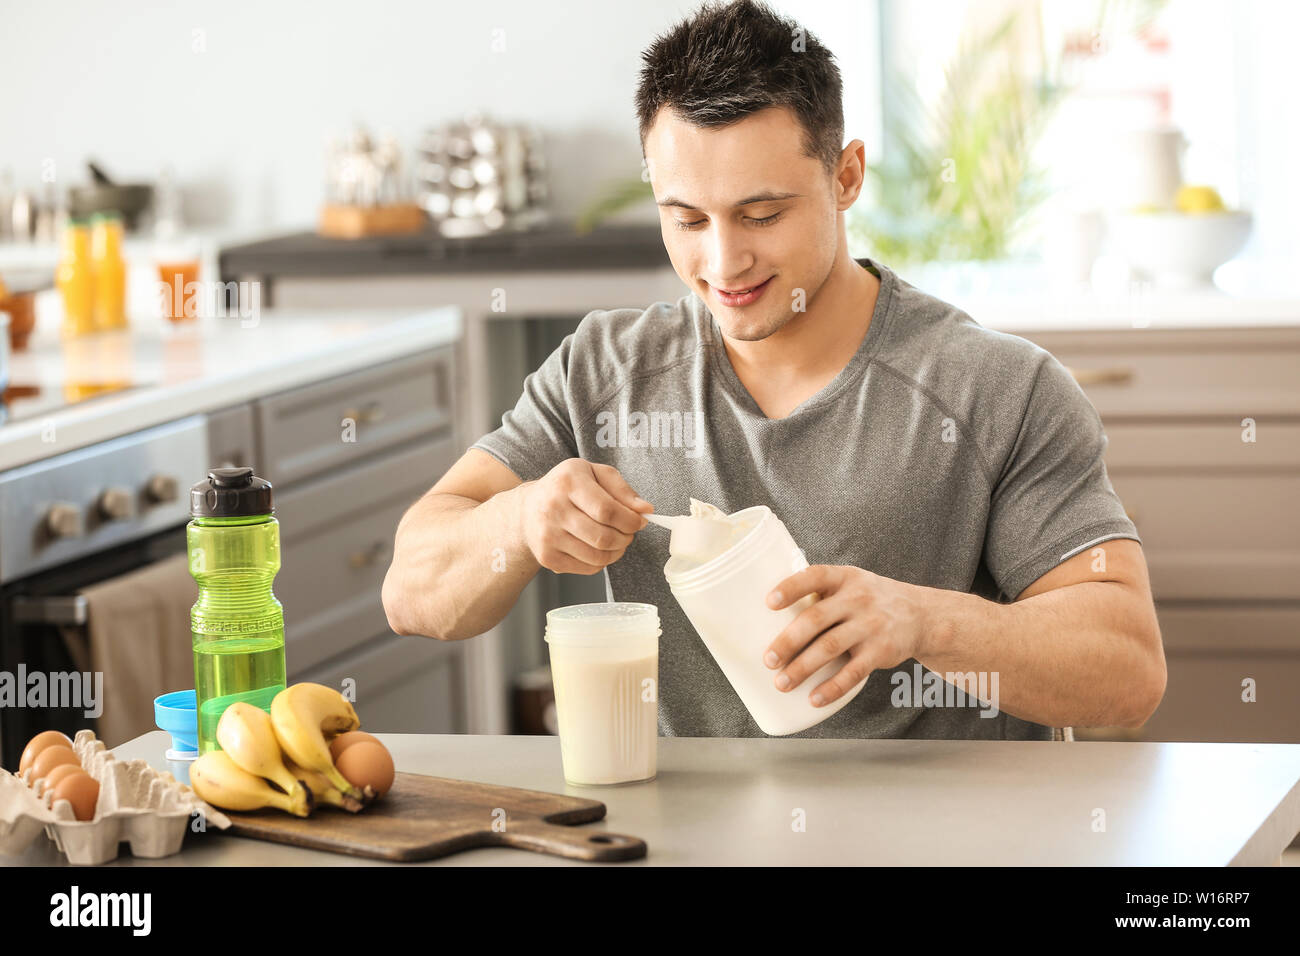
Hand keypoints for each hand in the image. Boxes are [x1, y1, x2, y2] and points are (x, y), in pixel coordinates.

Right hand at [521, 459, 652, 574]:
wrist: (527, 510)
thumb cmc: (566, 488)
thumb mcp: (594, 473)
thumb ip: (622, 489)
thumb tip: (645, 510)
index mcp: (568, 483)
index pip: (607, 510)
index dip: (630, 520)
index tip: (639, 521)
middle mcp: (553, 509)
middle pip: (603, 537)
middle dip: (626, 538)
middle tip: (628, 532)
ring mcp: (548, 537)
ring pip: (597, 557)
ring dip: (617, 552)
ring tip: (617, 540)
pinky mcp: (547, 558)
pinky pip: (588, 568)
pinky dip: (602, 562)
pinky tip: (599, 548)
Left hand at [763, 565, 930, 706]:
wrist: (922, 615)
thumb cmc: (870, 599)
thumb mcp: (851, 582)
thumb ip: (819, 593)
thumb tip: (767, 615)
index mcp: (844, 577)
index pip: (814, 576)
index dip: (790, 588)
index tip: (769, 603)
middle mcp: (857, 599)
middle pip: (816, 619)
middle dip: (788, 641)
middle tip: (768, 660)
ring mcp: (870, 625)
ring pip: (830, 648)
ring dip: (802, 668)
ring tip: (781, 682)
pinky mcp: (880, 651)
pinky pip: (853, 673)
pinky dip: (832, 688)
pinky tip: (814, 698)